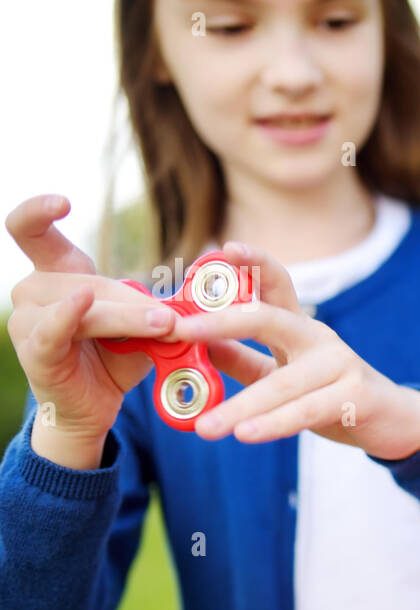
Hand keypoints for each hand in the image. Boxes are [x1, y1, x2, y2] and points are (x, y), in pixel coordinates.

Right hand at [5, 195, 175, 466]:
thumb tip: (201, 294)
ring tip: (162, 325)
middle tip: (171, 316)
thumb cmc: (115, 359)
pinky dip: (70, 317)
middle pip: (90, 281)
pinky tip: (83, 303)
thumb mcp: (141, 324)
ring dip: (126, 317)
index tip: (64, 202)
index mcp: (58, 274)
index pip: (33, 231)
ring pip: (84, 307)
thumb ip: (159, 305)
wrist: (94, 407)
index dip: (40, 210)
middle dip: (134, 300)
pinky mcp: (36, 351)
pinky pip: (53, 330)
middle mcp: (35, 291)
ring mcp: (29, 321)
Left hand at [167, 242, 419, 459]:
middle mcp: (320, 338)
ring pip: (281, 384)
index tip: (223, 248)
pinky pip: (305, 411)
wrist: (395, 421)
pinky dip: (273, 424)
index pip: (276, 284)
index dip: (254, 262)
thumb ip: (242, 359)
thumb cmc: (334, 395)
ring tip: (205, 428)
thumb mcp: (284, 374)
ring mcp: (341, 365)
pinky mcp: (356, 397)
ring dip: (240, 407)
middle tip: (179, 329)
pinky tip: (246, 435)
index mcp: (301, 328)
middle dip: (221, 321)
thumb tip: (195, 345)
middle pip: (268, 319)